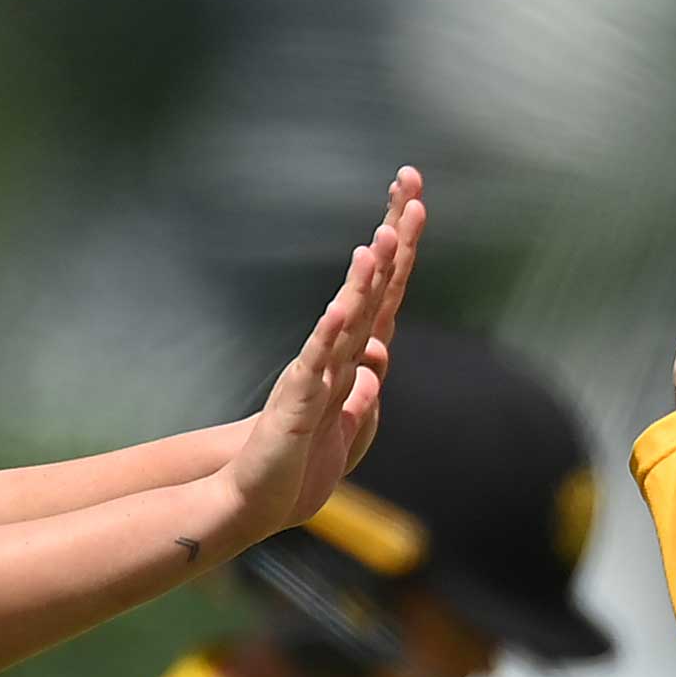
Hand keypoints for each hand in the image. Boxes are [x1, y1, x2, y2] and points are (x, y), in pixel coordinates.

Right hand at [221, 175, 422, 536]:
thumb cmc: (304, 457)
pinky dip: (331, 337)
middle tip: (409, 180)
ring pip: (349, 317)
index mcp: (355, 354)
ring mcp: (317, 370)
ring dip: (365, 279)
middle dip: (393, 234)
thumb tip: (375, 355)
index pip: (386, 290)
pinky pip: (317, 363)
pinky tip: (344, 309)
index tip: (415, 197)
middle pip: (373, 284)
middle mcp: (338, 350)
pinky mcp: (297, 400)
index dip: (402, 246)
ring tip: (381, 239)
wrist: (260, 496)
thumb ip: (367, 390)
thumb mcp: (353, 425)